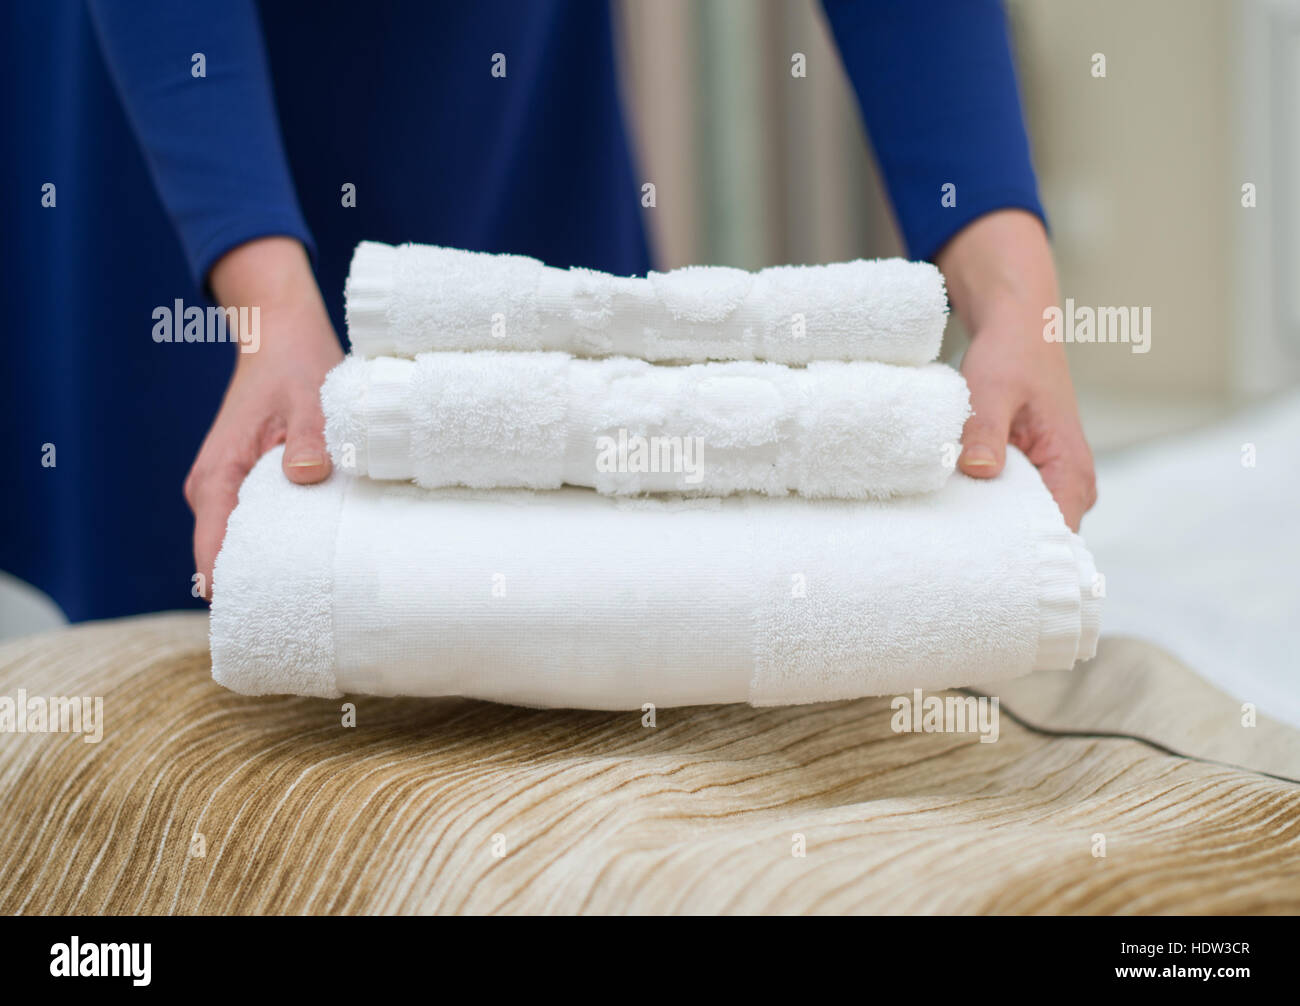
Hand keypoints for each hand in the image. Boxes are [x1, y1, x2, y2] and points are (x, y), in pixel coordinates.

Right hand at [184, 237, 342, 597]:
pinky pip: (253, 525)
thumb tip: (306, 476)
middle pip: (224, 558)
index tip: (263, 622)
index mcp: (217, 476)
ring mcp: (226, 488)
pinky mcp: (244, 483)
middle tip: (304, 620)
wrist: (279, 335)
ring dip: (270, 564)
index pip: (213, 551)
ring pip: (240, 543)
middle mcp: (212, 488)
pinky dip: (276, 542)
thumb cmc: (294, 366)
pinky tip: (311, 557)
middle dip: (257, 588)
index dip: (233, 591)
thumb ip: (310, 438)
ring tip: (314, 595)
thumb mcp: (311, 398)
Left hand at [936, 210, 1095, 530]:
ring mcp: (1053, 482)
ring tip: (951, 540)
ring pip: (1024, 526)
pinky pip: (1013, 507)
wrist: (1017, 328)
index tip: (983, 568)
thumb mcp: (992, 390)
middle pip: (1040, 539)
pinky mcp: (1032, 476)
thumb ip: (985, 431)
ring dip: (991, 531)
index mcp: (1071, 469)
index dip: (1024, 558)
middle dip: (1002, 551)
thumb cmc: (1011, 356)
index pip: (1057, 535)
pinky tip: (956, 513)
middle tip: (955, 559)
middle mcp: (1071, 483)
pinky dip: (987, 510)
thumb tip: (979, 470)